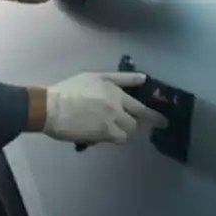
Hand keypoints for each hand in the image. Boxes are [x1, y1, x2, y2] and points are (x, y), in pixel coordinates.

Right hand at [40, 72, 167, 144]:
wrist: (52, 108)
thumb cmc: (70, 90)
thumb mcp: (95, 77)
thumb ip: (121, 78)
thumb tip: (143, 78)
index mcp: (115, 90)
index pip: (140, 103)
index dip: (154, 114)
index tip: (163, 121)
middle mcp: (117, 105)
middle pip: (138, 119)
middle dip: (138, 123)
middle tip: (135, 125)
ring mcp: (111, 120)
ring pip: (130, 131)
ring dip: (126, 131)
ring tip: (115, 128)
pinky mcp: (104, 134)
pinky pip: (119, 139)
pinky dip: (116, 137)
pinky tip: (107, 134)